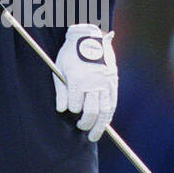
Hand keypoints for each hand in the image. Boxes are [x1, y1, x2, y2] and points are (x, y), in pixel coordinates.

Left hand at [53, 25, 117, 141]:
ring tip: (94, 136)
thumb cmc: (71, 53)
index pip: (75, 105)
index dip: (72, 109)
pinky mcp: (113, 82)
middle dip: (85, 123)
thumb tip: (62, 110)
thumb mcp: (60, 68)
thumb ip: (61, 91)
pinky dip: (108, 116)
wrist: (89, 36)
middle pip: (91, 112)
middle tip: (81, 127)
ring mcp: (105, 83)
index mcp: (78, 80)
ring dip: (99, 126)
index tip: (71, 109)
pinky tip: (104, 123)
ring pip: (105, 111)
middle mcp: (94, 83)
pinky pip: (112, 103)